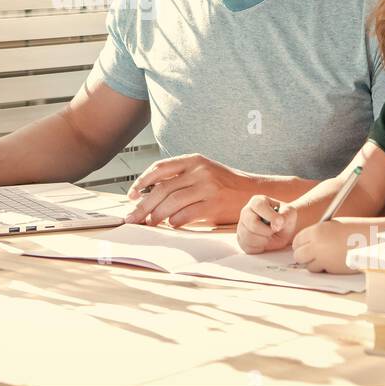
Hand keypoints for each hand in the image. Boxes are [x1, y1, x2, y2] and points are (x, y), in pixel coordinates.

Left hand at [124, 154, 252, 227]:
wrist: (253, 192)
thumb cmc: (223, 184)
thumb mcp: (202, 172)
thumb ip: (179, 179)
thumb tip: (147, 196)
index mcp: (193, 160)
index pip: (159, 168)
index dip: (141, 182)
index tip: (130, 195)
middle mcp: (199, 171)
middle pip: (162, 189)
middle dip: (143, 205)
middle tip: (132, 217)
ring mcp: (207, 187)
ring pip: (171, 203)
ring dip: (156, 216)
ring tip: (150, 223)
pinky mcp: (214, 204)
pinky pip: (186, 215)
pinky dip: (174, 221)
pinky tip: (171, 224)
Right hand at [237, 195, 297, 253]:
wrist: (283, 231)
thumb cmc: (285, 219)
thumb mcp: (290, 214)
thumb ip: (285, 216)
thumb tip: (275, 225)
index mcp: (257, 202)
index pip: (259, 206)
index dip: (271, 216)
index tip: (281, 222)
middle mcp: (246, 212)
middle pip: (252, 224)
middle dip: (268, 231)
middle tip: (275, 230)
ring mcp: (241, 227)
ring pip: (249, 237)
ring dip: (264, 240)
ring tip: (270, 236)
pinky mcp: (242, 240)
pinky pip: (248, 247)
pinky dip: (260, 247)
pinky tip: (265, 242)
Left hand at [290, 219, 370, 273]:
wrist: (374, 239)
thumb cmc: (356, 230)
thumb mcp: (334, 226)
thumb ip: (319, 234)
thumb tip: (306, 244)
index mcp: (317, 231)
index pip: (297, 241)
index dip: (300, 244)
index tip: (302, 246)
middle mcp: (317, 246)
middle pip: (299, 256)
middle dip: (303, 256)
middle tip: (310, 255)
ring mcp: (325, 260)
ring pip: (309, 267)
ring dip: (315, 264)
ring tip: (326, 258)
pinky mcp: (334, 271)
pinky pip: (323, 272)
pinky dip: (326, 269)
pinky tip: (336, 261)